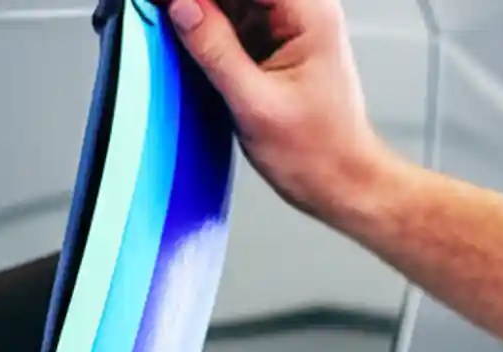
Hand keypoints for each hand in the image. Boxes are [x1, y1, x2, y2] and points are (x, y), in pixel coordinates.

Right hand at [153, 0, 391, 219]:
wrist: (340, 183)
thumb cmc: (319, 153)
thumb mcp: (254, 102)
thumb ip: (214, 50)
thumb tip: (181, 7)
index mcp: (310, 14)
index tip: (170, 4)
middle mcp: (303, 13)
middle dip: (200, 3)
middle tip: (163, 11)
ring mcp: (288, 29)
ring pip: (232, 2)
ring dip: (201, 12)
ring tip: (167, 19)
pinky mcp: (273, 47)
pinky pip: (233, 22)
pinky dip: (208, 28)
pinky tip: (186, 35)